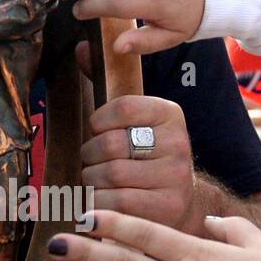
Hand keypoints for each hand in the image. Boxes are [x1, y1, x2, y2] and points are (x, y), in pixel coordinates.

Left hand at [81, 94, 197, 232]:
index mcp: (170, 115)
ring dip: (92, 179)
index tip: (97, 132)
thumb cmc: (142, 159)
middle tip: (91, 162)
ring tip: (97, 180)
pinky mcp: (168, 207)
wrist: (176, 201)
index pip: (123, 107)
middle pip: (111, 144)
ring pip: (111, 174)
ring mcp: (176, 177)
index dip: (98, 121)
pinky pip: (116, 201)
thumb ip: (110, 97)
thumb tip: (82, 53)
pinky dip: (98, 201)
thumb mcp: (135, 124)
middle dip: (89, 155)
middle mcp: (178, 143)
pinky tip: (101, 198)